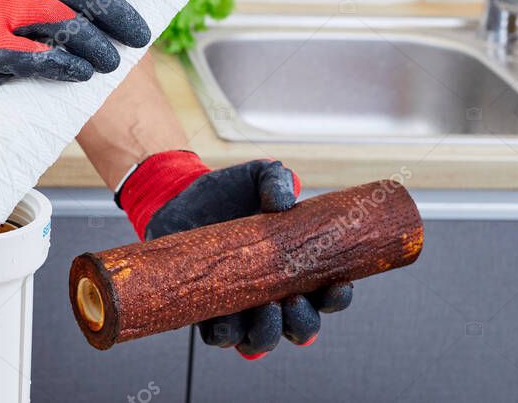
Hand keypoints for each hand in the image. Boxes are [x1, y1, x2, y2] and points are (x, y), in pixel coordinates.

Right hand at [0, 0, 164, 102]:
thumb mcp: (13, 2)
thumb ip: (51, 4)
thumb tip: (105, 19)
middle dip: (120, 12)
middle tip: (141, 36)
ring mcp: (3, 20)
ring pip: (64, 21)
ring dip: (96, 43)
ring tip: (113, 64)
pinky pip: (34, 56)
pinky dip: (63, 65)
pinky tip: (81, 74)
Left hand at [117, 151, 353, 358]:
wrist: (180, 194)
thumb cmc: (228, 190)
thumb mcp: (258, 176)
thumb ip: (276, 179)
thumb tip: (282, 202)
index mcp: (293, 269)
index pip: (325, 296)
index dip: (336, 298)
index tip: (337, 285)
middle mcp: (270, 295)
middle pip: (299, 329)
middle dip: (303, 323)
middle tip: (294, 300)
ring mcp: (238, 306)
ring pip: (261, 341)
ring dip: (269, 333)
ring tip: (267, 308)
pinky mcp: (204, 310)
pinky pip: (219, 337)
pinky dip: (227, 334)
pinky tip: (229, 319)